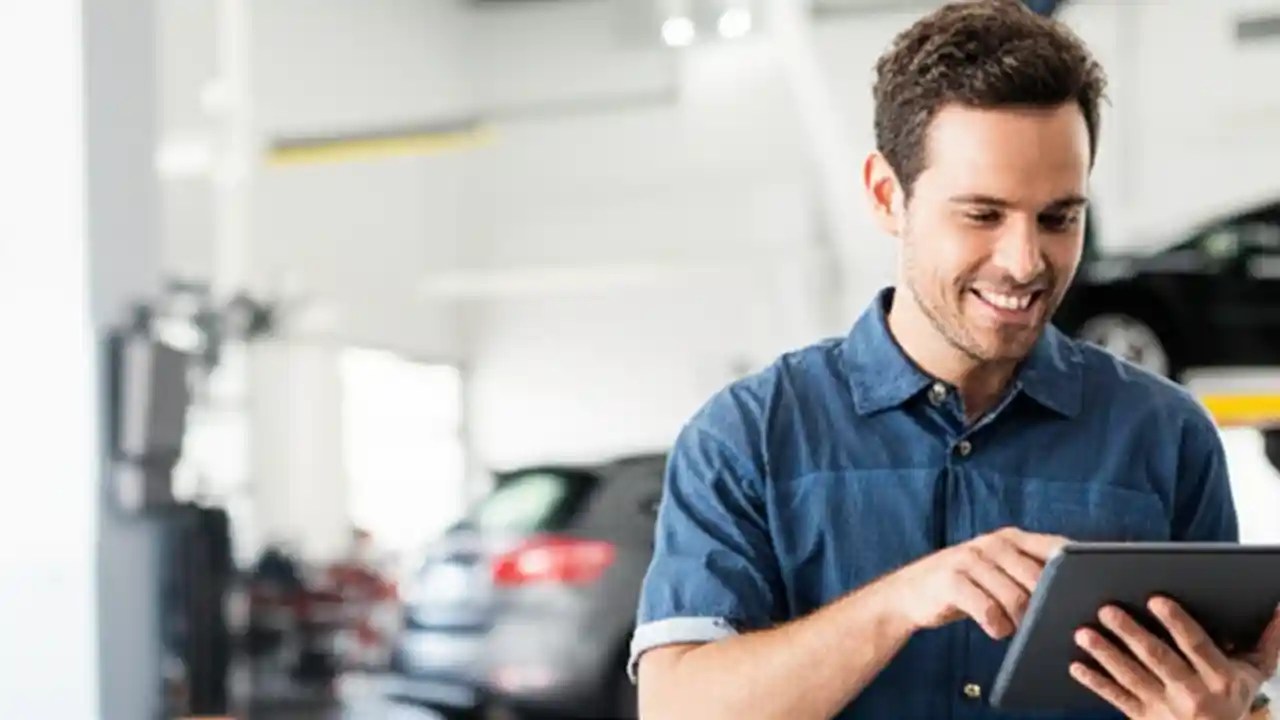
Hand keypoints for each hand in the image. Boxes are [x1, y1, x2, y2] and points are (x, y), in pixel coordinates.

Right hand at [883, 526, 1068, 639]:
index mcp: (1011, 538)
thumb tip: (1080, 594)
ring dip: (1019, 622)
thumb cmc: (967, 586)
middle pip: (1040, 579)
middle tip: (1044, 624)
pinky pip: (988, 611)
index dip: (1078, 570)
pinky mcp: (952, 580)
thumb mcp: (998, 571)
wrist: (909, 592)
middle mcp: (993, 543)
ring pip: (1016, 598)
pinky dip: (996, 627)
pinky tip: (994, 629)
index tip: (1089, 592)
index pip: (1058, 548)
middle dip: (1047, 607)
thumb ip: (1030, 572)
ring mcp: (971, 559)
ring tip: (1012, 627)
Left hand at [1071, 597, 1279, 719]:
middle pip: (1158, 659)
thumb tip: (1279, 606)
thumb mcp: (1254, 674)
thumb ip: (1267, 641)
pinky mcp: (1144, 718)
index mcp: (1221, 678)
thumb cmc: (1233, 700)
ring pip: (1132, 677)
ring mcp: (1165, 708)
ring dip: (1106, 654)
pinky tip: (1076, 665)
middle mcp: (1193, 694)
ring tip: (1083, 632)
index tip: (1156, 599)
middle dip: (1131, 633)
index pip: (1197, 646)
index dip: (1177, 623)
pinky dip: (1096, 682)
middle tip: (1107, 609)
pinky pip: (1117, 698)